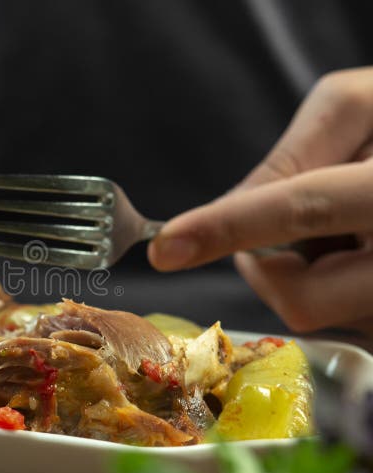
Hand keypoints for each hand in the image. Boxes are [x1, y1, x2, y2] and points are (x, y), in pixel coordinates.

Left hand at [148, 67, 372, 332]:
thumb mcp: (361, 105)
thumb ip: (294, 154)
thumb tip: (234, 207)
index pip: (300, 209)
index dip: (227, 227)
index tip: (165, 248)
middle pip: (300, 296)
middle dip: (268, 266)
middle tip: (293, 226)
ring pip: (316, 314)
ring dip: (307, 273)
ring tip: (349, 228)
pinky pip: (339, 322)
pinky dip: (331, 287)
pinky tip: (360, 250)